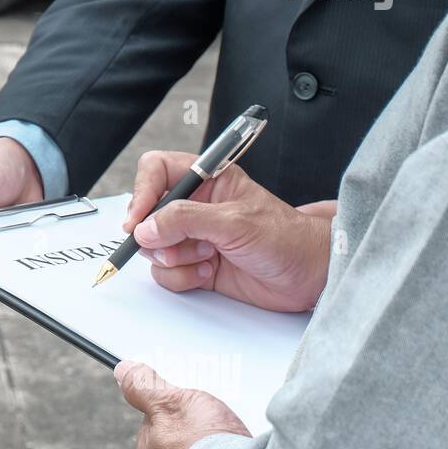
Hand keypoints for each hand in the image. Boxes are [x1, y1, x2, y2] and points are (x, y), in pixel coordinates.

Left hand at [115, 360, 250, 448]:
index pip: (156, 422)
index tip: (192, 405)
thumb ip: (145, 387)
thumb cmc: (204, 443)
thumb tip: (123, 371)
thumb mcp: (171, 401)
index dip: (175, 408)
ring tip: (226, 443)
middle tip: (213, 425)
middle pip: (176, 441)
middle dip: (193, 430)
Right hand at [122, 151, 331, 312]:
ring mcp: (193, 237)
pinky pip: (165, 273)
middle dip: (158, 235)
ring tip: (207, 257)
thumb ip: (186, 220)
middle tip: (176, 244)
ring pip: (153, 247)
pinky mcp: (194, 265)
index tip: (138, 219)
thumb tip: (146, 228)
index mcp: (207, 180)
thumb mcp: (235, 222)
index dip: (142, 191)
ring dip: (174, 258)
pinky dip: (182, 277)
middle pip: (147, 214)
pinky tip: (209, 273)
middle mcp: (196, 207)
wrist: (309, 277)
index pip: (157, 171)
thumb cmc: (287, 239)